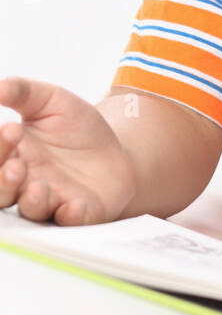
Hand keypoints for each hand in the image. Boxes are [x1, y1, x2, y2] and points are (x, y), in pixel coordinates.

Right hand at [0, 76, 136, 224]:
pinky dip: (70, 216)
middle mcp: (25, 183)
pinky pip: (70, 222)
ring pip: (30, 211)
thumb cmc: (76, 126)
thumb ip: (22, 92)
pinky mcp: (79, 214)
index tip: (12, 130)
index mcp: (12, 155)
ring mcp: (51, 201)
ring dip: (32, 201)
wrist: (116, 148)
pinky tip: (74, 205)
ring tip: (39, 187)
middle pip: (1, 192)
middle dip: (4, 182)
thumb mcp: (50, 100)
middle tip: (16, 166)